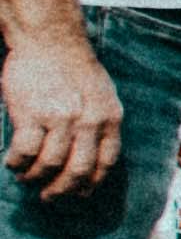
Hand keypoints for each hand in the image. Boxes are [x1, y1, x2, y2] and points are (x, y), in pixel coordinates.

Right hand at [6, 27, 118, 205]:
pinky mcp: (33, 114)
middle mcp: (88, 121)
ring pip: (49, 164)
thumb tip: (93, 152)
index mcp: (109, 118)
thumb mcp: (102, 94)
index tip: (80, 194)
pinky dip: (17, 162)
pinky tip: (13, 163)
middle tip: (49, 197)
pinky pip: (25, 151)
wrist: (50, 40)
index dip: (92, 183)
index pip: (106, 162)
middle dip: (62, 190)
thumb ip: (100, 121)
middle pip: (78, 170)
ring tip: (27, 178)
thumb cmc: (73, 66)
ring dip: (35, 177)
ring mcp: (60, 119)